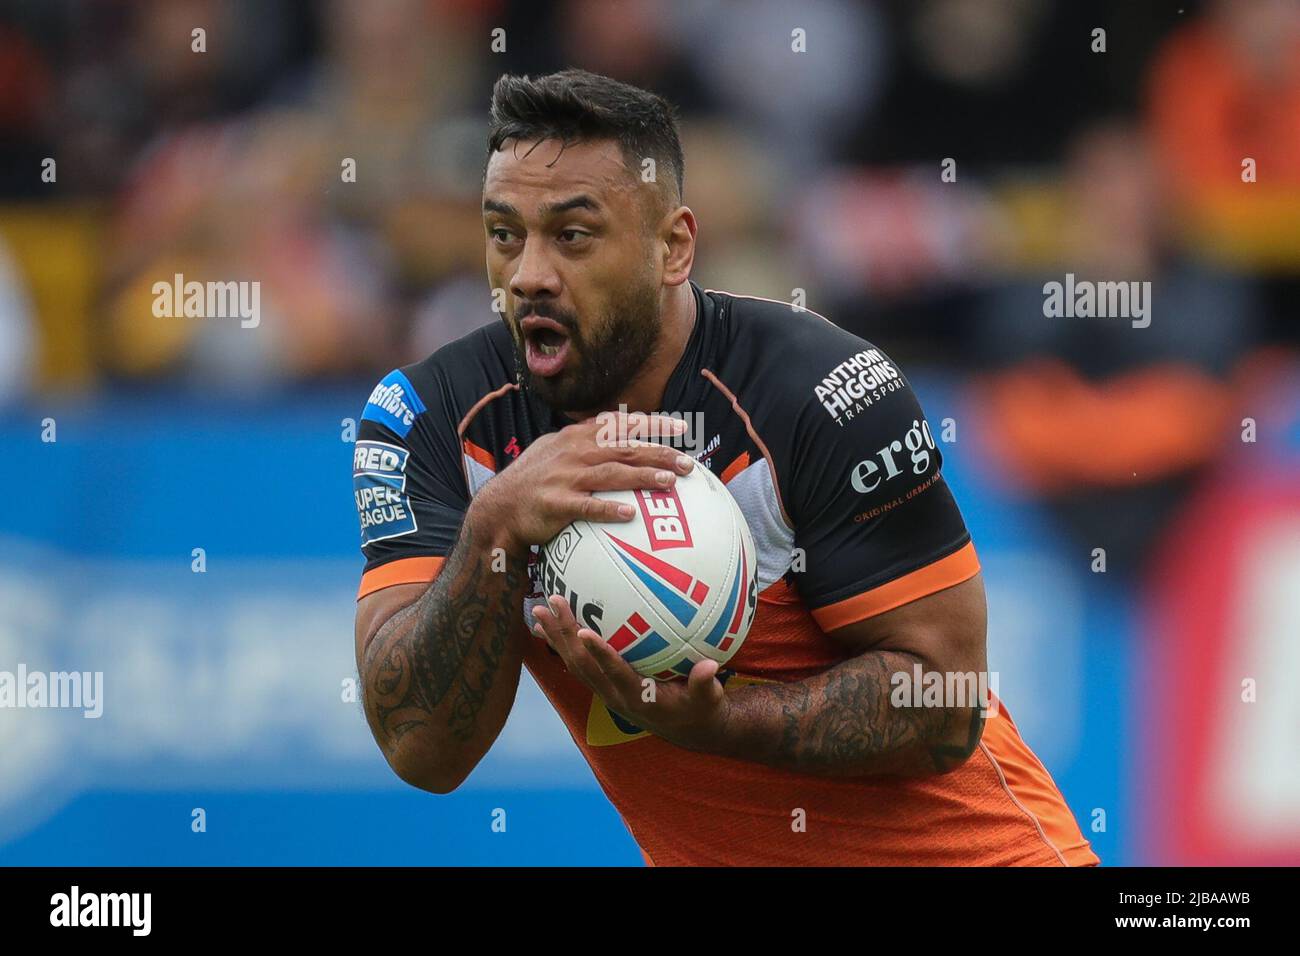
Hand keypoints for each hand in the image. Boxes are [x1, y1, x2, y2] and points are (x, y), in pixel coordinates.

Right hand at [470, 412, 694, 556]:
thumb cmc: (534, 481)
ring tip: (669, 483)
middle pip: (624, 448)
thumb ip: (586, 441)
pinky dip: (608, 510)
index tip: (681, 427)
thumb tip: (620, 435)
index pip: (620, 424)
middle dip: (658, 453)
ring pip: (611, 474)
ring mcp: (564, 477)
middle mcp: (573, 452)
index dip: (652, 424)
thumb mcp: (556, 449)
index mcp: (577, 436)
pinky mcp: (556, 504)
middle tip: (687, 464)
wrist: (499, 507)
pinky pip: (586, 507)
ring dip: (642, 478)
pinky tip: (630, 516)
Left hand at [531, 594, 729, 751]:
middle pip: (583, 664)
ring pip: (574, 664)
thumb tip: (710, 666)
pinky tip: (548, 626)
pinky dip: (561, 645)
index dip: (600, 654)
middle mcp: (615, 695)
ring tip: (537, 611)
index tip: (584, 632)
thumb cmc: (701, 709)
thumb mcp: (708, 699)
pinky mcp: (604, 686)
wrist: (688, 729)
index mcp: (638, 697)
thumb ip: (704, 684)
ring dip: (556, 638)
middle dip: (564, 635)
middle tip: (549, 604)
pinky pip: (578, 664)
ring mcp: (607, 692)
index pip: (615, 673)